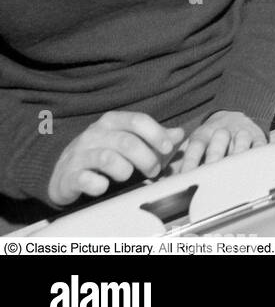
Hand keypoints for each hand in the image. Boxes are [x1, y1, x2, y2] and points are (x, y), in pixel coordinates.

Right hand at [47, 111, 185, 206]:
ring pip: (108, 159)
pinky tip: (105, 186)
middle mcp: (94, 134)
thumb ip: (154, 138)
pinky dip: (100, 185)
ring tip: (129, 176)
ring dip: (126, 170)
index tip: (168, 148)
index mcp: (111, 121)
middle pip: (127, 142)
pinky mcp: (69, 176)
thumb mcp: (128, 141)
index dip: (156, 133)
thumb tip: (180, 134)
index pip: (138, 120)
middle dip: (147, 158)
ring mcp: (79, 154)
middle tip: (154, 171)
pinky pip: (87, 180)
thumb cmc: (104, 153)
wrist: (63, 172)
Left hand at [177, 110, 265, 172]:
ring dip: (237, 157)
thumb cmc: (209, 138)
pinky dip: (258, 156)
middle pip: (219, 142)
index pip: (195, 146)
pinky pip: (260, 146)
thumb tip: (159, 182)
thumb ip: (176, 163)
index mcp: (203, 134)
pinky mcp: (258, 137)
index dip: (190, 161)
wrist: (233, 116)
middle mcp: (223, 131)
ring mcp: (241, 133)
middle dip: (214, 158)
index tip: (186, 178)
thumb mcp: (192, 144)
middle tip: (210, 175)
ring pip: (241, 143)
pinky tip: (254, 167)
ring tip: (233, 173)